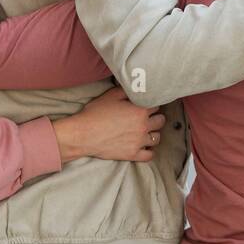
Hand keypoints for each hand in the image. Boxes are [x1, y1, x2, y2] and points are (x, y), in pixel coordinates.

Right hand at [51, 87, 165, 162]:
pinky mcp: (133, 154)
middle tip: (146, 118)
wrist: (83, 134)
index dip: (151, 104)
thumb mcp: (111, 96)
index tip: (145, 106)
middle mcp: (143, 126)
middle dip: (155, 118)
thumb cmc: (95, 113)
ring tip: (144, 132)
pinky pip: (150, 155)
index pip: (157, 105)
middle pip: (160, 121)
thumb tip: (136, 89)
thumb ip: (127, 91)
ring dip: (153, 134)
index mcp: (140, 110)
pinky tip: (143, 146)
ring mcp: (139, 141)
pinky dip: (148, 151)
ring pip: (157, 138)